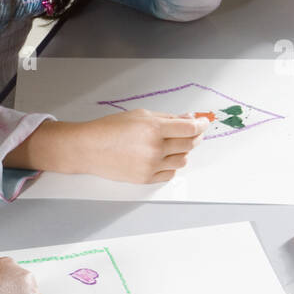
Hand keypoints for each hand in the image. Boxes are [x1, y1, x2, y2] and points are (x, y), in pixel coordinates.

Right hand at [63, 109, 208, 183]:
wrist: (88, 149)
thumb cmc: (109, 129)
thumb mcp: (140, 115)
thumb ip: (167, 118)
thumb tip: (188, 119)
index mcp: (153, 129)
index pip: (190, 128)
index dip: (201, 124)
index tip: (204, 122)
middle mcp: (154, 148)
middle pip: (189, 144)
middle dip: (195, 137)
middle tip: (193, 132)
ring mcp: (151, 165)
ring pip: (182, 160)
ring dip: (183, 151)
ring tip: (175, 145)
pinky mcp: (146, 178)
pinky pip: (170, 173)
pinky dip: (172, 165)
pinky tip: (165, 157)